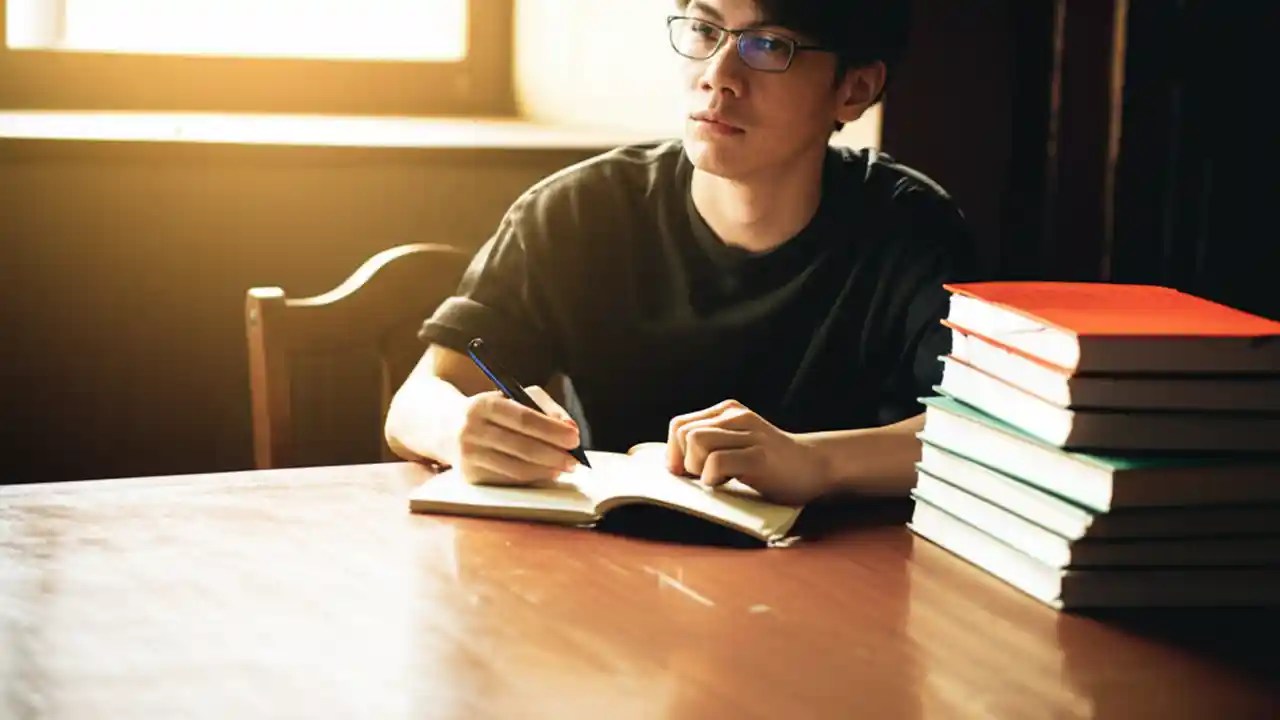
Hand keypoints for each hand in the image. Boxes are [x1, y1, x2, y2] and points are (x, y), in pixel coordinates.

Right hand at [456, 386, 580, 485]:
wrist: (446, 427)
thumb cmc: (492, 411)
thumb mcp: (514, 397)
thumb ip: (545, 408)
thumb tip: (570, 429)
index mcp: (483, 404)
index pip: (523, 419)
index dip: (552, 430)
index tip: (575, 438)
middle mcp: (471, 430)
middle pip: (521, 447)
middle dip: (553, 455)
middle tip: (575, 460)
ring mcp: (468, 456)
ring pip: (516, 469)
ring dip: (545, 471)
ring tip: (563, 468)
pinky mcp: (469, 476)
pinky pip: (508, 481)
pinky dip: (531, 479)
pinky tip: (546, 474)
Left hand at [665, 400, 830, 504]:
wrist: (814, 466)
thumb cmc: (769, 462)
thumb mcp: (736, 443)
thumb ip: (708, 444)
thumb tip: (671, 463)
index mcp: (727, 412)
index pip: (679, 425)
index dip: (674, 452)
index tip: (685, 472)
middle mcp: (736, 417)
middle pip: (684, 433)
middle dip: (685, 461)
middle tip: (704, 476)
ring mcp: (749, 434)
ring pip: (696, 442)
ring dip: (698, 468)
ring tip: (716, 478)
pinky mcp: (759, 456)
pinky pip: (716, 461)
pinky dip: (712, 477)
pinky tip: (726, 483)